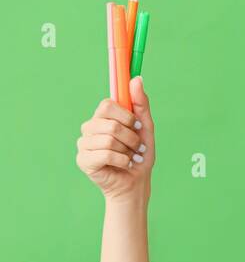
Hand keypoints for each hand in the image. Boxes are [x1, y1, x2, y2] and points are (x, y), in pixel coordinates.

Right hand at [76, 78, 153, 201]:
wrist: (136, 182)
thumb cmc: (139, 154)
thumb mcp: (146, 127)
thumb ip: (140, 103)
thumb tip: (136, 79)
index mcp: (102, 117)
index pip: (108, 104)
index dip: (126, 116)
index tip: (136, 126)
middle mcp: (89, 128)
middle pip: (109, 123)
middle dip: (130, 136)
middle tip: (135, 145)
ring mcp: (83, 144)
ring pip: (108, 139)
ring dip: (127, 150)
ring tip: (130, 156)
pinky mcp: (83, 160)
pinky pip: (106, 154)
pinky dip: (123, 160)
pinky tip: (124, 164)